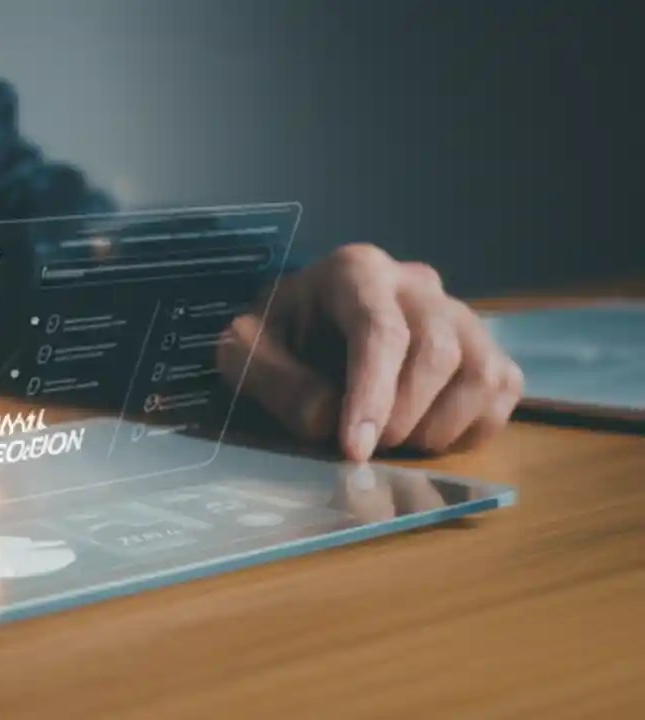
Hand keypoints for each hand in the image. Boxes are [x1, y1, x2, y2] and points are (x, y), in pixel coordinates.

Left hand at [216, 244, 522, 459]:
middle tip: (365, 448)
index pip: (379, 331)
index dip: (371, 395)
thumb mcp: (247, 354)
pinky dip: (473, 426)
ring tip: (394, 440)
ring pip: (481, 370)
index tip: (355, 449)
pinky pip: (504, 387)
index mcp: (355, 271)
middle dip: (401, 414)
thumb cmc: (277, 338)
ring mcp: (458, 313)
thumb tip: (327, 419)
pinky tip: (428, 434)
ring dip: (439, 425)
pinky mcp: (485, 346)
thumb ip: (276, 382)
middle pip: (437, 350)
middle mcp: (416, 283)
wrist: (304, 330)